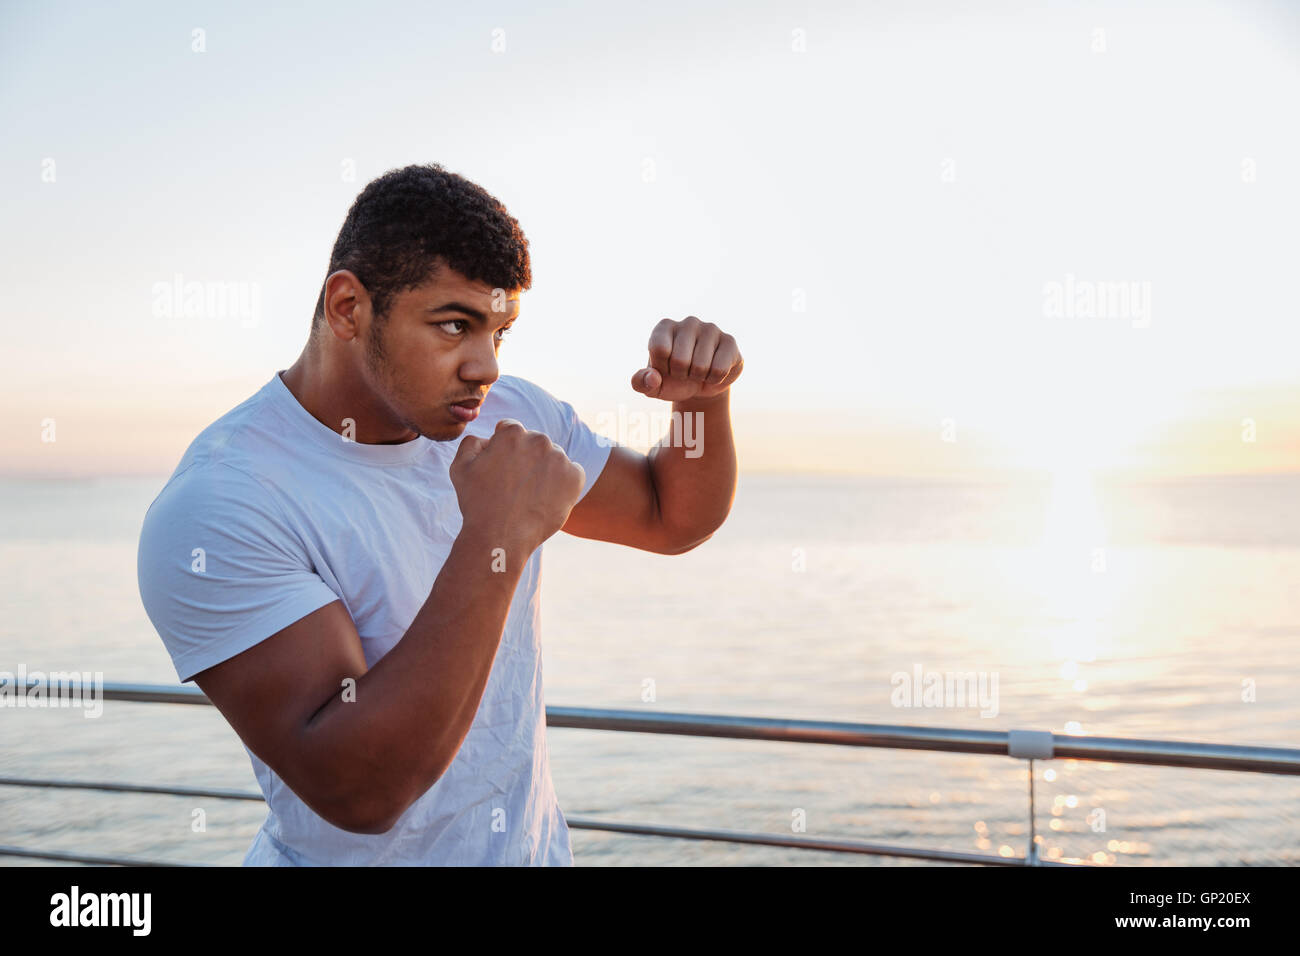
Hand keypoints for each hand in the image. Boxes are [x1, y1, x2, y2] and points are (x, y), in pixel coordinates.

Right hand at [450, 419, 585, 550]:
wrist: (500, 537)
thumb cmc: (478, 503)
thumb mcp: (460, 467)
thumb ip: (473, 442)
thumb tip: (490, 439)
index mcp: (512, 433)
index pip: (511, 431)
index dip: (504, 451)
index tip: (502, 470)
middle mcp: (538, 440)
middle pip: (534, 443)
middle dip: (526, 459)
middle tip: (515, 486)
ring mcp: (559, 458)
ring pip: (553, 458)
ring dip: (545, 471)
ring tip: (529, 496)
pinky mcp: (575, 477)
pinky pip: (572, 473)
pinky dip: (563, 484)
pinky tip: (546, 498)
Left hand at [630, 316, 742, 402]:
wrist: (700, 386)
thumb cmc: (672, 380)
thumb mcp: (651, 385)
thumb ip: (641, 382)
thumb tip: (653, 378)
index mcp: (664, 326)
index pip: (659, 349)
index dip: (662, 367)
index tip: (665, 367)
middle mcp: (688, 322)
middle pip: (680, 360)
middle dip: (681, 375)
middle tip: (684, 371)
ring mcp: (711, 329)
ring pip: (701, 366)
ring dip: (698, 377)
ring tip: (698, 371)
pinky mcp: (729, 341)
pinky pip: (719, 369)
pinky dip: (714, 379)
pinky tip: (713, 371)